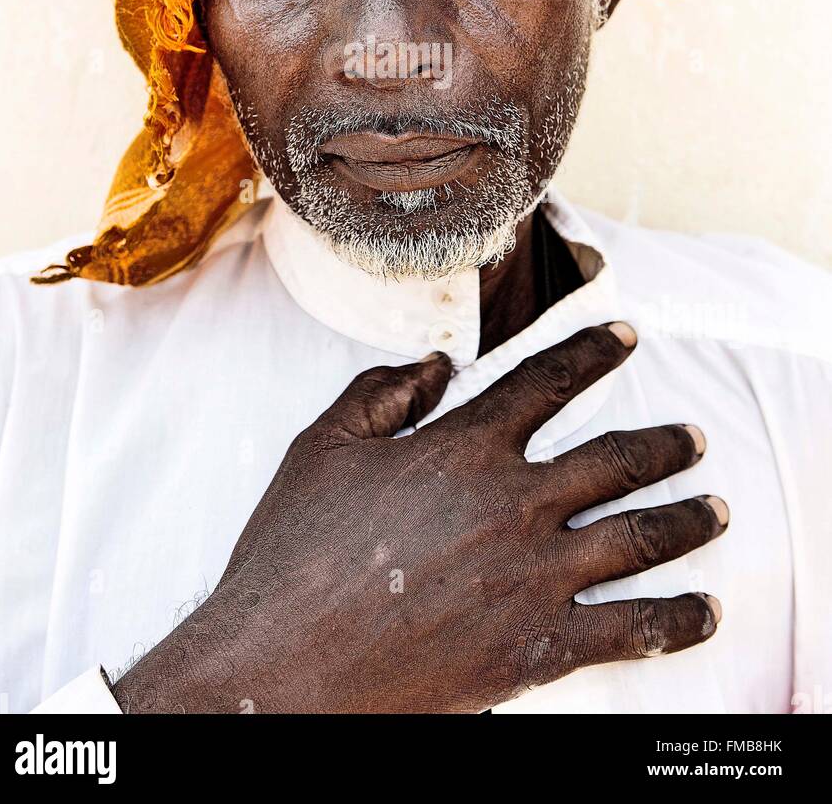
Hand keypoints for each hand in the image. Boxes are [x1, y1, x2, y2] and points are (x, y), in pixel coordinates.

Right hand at [113, 322, 726, 713]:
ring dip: (688, 519)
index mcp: (462, 448)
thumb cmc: (291, 553)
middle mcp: (513, 503)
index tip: (625, 337)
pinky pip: (629, 630)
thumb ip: (382, 393)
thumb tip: (437, 365)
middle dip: (665, 445)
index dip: (591, 353)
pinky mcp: (536, 649)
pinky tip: (703, 611)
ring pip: (638, 538)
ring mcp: (533, 578)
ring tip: (716, 507)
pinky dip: (676, 619)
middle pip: (616, 461)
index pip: (545, 382)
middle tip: (694, 437)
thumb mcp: (322, 447)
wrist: (285, 665)